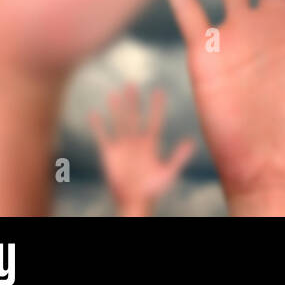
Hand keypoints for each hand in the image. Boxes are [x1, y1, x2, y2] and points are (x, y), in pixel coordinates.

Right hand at [90, 85, 193, 216]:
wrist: (133, 200)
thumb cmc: (152, 189)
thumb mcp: (167, 173)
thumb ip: (178, 158)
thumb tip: (190, 143)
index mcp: (151, 143)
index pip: (154, 120)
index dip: (157, 106)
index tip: (158, 91)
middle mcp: (137, 141)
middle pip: (134, 117)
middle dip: (133, 101)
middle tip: (131, 83)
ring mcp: (123, 146)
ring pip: (119, 123)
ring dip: (116, 109)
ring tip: (114, 94)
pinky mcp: (109, 154)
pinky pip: (102, 137)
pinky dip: (98, 126)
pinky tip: (94, 114)